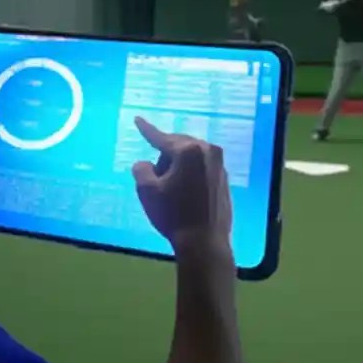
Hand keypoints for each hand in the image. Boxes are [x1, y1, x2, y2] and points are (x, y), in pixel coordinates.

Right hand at [131, 116, 232, 254]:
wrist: (205, 243)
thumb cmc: (174, 214)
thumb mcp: (147, 191)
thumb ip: (141, 169)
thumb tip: (146, 164)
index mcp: (189, 150)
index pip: (161, 138)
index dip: (146, 130)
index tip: (138, 119)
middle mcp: (208, 152)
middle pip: (178, 146)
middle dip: (165, 157)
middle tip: (155, 178)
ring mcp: (220, 166)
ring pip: (191, 158)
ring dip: (178, 167)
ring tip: (171, 190)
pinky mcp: (225, 180)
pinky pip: (202, 169)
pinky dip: (191, 176)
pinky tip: (185, 195)